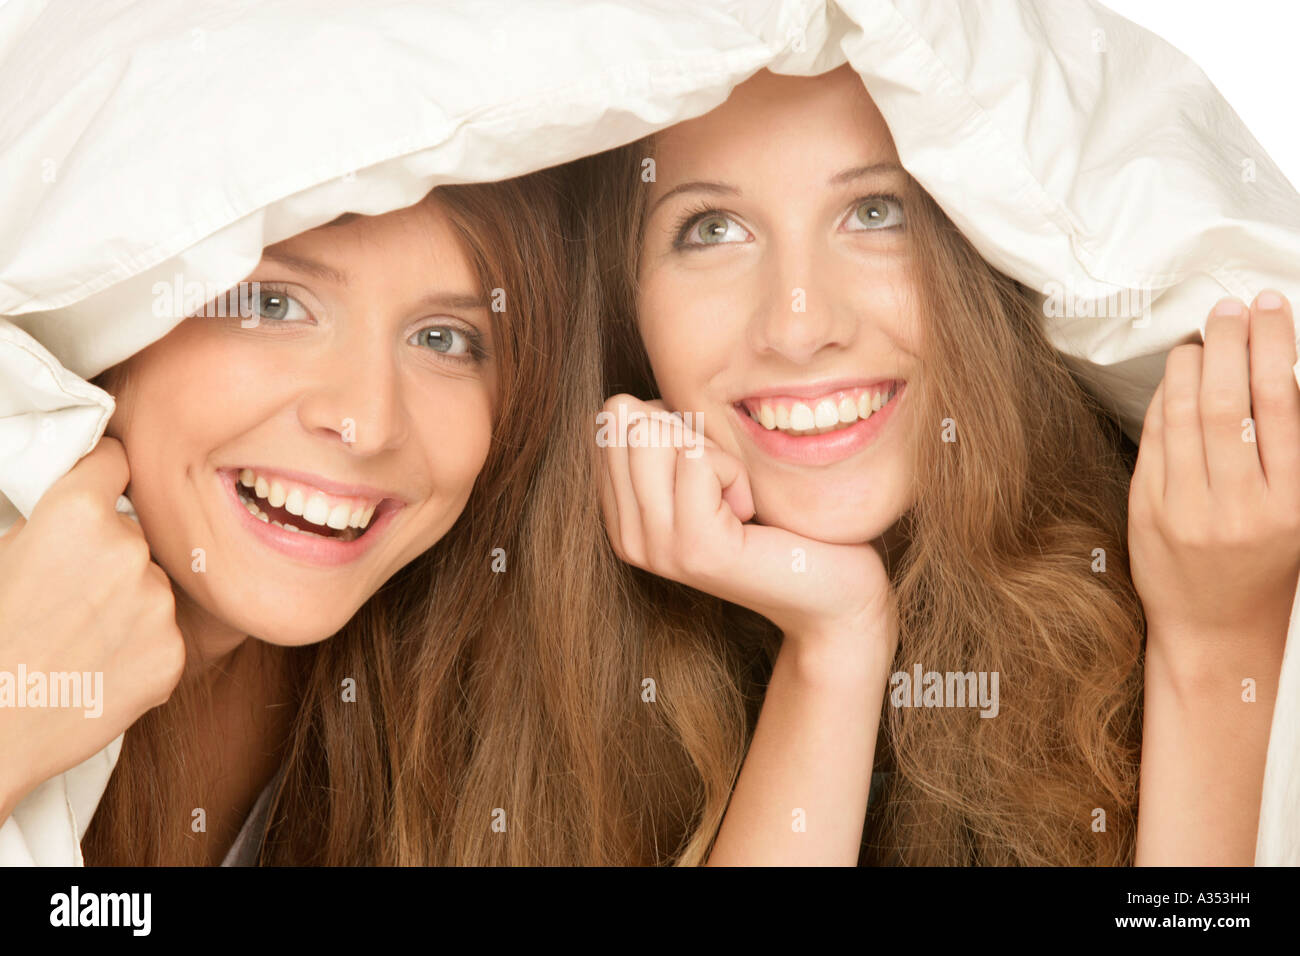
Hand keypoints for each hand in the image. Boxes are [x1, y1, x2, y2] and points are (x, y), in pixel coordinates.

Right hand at [0, 437, 185, 819]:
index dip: (105, 474)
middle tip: (68, 598)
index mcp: (76, 512)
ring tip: (77, 641)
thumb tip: (88, 502)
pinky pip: (162, 636)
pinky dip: (139, 650)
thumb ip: (54, 523)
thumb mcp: (2, 555)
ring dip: (128, 605)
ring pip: (152, 587)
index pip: (116, 461)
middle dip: (110, 557)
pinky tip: (96, 670)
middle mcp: (128, 549)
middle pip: (135, 535)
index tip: (104, 485)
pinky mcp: (173, 653)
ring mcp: (157, 603)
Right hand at [597, 394, 896, 659]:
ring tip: (738, 500)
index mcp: (621, 514)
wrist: (830, 593)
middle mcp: (626, 536)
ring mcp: (655, 547)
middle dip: (688, 430)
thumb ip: (668, 437)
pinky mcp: (693, 548)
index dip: (672, 420)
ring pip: (653, 434)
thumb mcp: (709, 468)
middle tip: (726, 483)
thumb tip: (640, 398)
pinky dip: (736, 472)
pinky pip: (696, 460)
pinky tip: (751, 513)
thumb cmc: (778, 520)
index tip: (708, 469)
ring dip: (712, 452)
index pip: (611, 417)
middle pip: (624, 418)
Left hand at [1128, 291, 1299, 680]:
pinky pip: (1153, 442)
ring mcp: (1186, 510)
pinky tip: (1174, 379)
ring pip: (1182, 415)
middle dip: (1228, 342)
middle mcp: (1238, 506)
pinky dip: (1163, 401)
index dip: (1273, 344)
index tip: (1269, 309)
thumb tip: (1275, 371)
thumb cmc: (1265, 568)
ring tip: (1200, 337)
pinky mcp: (1148, 513)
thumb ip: (1288, 449)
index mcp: (1289, 502)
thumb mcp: (1296, 511)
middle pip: (1227, 400)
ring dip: (1189, 365)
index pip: (1280, 404)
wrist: (1217, 631)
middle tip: (1229, 309)